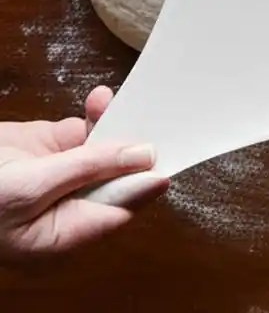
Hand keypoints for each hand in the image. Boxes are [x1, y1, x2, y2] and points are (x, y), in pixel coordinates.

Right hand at [0, 86, 167, 260]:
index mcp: (65, 235)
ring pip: (107, 149)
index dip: (147, 181)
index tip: (174, 151)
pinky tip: (101, 99)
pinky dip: (97, 113)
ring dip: (119, 124)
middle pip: (120, 177)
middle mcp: (69, 206)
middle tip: (164, 118)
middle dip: (137, 148)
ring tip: (131, 103)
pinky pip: (86, 130)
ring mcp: (60, 174)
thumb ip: (87, 169)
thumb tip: (144, 159)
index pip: (122, 208)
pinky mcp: (49, 148)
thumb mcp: (29, 187)